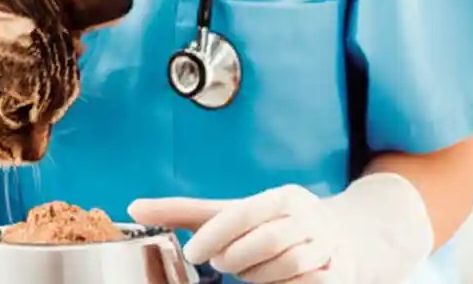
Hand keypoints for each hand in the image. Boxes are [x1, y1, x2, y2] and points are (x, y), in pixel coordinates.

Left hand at [128, 174, 432, 283]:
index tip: (193, 254)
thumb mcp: (233, 213)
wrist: (341, 238)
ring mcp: (329, 245)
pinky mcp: (341, 272)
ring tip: (246, 274)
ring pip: (286, 266)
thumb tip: (131, 208)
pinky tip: (273, 282)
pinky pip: (307, 283)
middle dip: (236, 259)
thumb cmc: (272, 225)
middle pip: (265, 243)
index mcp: (282, 197)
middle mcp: (309, 216)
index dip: (215, 236)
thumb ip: (186, 213)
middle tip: (222, 266)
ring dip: (258, 277)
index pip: (243, 214)